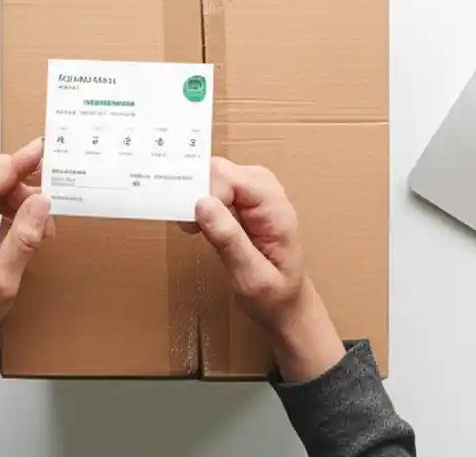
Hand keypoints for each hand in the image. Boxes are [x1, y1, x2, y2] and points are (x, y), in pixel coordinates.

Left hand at [0, 138, 54, 375]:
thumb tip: (42, 203)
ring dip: (23, 200)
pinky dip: (15, 210)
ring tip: (43, 228)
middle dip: (27, 182)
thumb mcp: (2, 281)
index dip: (20, 161)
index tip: (44, 148)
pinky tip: (29, 227)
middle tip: (56, 187)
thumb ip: (23, 239)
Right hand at [187, 157, 345, 381]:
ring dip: (197, 195)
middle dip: (197, 190)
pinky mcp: (247, 201)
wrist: (289, 305)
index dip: (204, 191)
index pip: (231, 177)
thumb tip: (201, 203)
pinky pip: (220, 186)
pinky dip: (202, 200)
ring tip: (191, 226)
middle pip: (223, 170)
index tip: (190, 221)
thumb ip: (229, 239)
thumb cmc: (273, 296)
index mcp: (275, 209)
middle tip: (186, 223)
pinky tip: (197, 222)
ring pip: (218, 174)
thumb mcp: (251, 277)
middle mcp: (269, 194)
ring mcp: (258, 194)